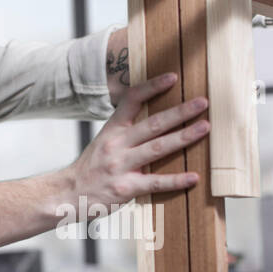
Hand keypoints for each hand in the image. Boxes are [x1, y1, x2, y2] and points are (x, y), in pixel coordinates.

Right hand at [67, 72, 208, 208]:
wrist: (68, 193)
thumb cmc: (91, 167)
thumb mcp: (104, 141)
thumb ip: (127, 131)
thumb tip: (156, 120)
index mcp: (112, 129)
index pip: (132, 100)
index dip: (152, 87)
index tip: (173, 78)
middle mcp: (117, 144)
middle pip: (153, 124)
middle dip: (180, 112)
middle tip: (202, 102)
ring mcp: (121, 166)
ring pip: (157, 148)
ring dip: (183, 137)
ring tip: (204, 127)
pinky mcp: (126, 188)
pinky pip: (155, 183)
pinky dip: (176, 180)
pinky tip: (194, 177)